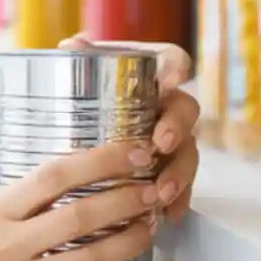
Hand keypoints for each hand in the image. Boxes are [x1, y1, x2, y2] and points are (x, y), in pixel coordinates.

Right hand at [0, 140, 161, 260]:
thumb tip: (10, 161)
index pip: (52, 175)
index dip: (99, 159)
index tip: (130, 150)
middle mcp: (5, 247)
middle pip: (81, 213)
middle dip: (128, 196)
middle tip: (156, 185)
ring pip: (90, 259)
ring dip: (130, 242)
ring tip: (153, 227)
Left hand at [57, 35, 200, 223]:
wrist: (74, 126)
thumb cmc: (80, 95)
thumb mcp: (75, 75)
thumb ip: (76, 59)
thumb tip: (73, 46)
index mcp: (148, 73)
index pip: (172, 60)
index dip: (176, 67)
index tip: (170, 80)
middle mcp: (165, 103)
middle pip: (185, 109)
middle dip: (177, 127)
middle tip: (160, 143)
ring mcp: (170, 137)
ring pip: (187, 150)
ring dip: (179, 172)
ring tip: (162, 191)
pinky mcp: (166, 169)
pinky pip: (183, 185)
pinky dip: (178, 201)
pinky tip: (169, 215)